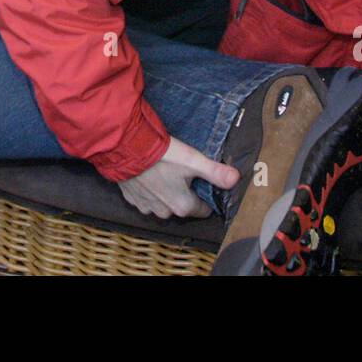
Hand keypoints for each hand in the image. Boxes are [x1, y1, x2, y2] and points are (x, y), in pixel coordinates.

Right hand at [118, 136, 237, 219]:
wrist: (125, 149)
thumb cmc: (161, 155)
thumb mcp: (193, 160)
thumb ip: (215, 172)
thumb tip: (236, 179)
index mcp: (183, 206)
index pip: (204, 209)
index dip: (206, 194)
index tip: (203, 179)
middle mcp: (165, 212)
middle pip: (184, 206)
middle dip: (185, 192)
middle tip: (183, 170)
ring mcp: (147, 207)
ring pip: (164, 203)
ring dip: (166, 191)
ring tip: (165, 170)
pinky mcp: (132, 200)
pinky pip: (147, 199)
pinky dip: (150, 189)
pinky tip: (149, 173)